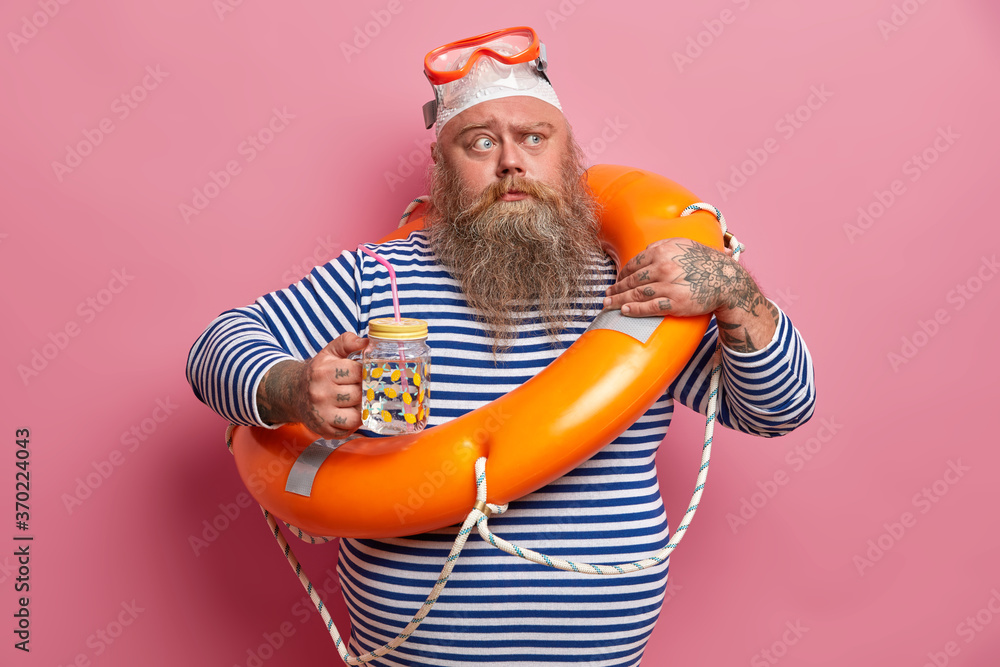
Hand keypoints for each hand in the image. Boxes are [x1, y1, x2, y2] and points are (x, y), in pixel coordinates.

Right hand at [256, 332, 367, 437]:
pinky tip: (347, 414)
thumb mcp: (329, 352)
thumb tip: (366, 341)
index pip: (358, 372)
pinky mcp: (322, 429)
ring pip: (357, 415)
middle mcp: (320, 393)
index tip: (362, 374)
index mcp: (324, 371)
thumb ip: (347, 342)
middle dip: (363, 392)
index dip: (364, 373)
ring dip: (360, 410)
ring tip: (354, 402)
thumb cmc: (318, 372)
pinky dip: (352, 424)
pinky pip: (348, 430)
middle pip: (359, 394)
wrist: (293, 393)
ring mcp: (321, 413)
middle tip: (359, 389)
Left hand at [603, 238, 752, 316]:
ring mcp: (668, 286)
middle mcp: (663, 267)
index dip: (622, 274)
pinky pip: (649, 308)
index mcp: (662, 251)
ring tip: (608, 305)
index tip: (616, 281)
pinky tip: (624, 312)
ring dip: (619, 301)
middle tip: (606, 295)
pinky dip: (634, 310)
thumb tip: (645, 250)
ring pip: (636, 294)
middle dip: (616, 289)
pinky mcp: (675, 303)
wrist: (727, 280)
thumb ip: (663, 245)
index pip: (634, 264)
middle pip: (631, 280)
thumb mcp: (684, 244)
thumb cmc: (705, 261)